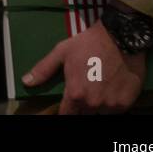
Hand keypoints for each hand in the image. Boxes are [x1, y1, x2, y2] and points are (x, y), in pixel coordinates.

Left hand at [23, 17, 146, 113]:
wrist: (120, 37)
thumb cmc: (88, 44)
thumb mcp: (62, 52)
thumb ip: (44, 70)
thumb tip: (26, 82)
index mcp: (75, 94)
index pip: (67, 114)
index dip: (66, 109)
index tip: (68, 103)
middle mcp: (93, 104)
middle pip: (84, 113)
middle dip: (82, 104)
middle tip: (86, 86)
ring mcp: (111, 105)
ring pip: (100, 112)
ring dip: (98, 105)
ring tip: (100, 86)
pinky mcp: (126, 103)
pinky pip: (116, 110)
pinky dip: (112, 103)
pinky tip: (111, 87)